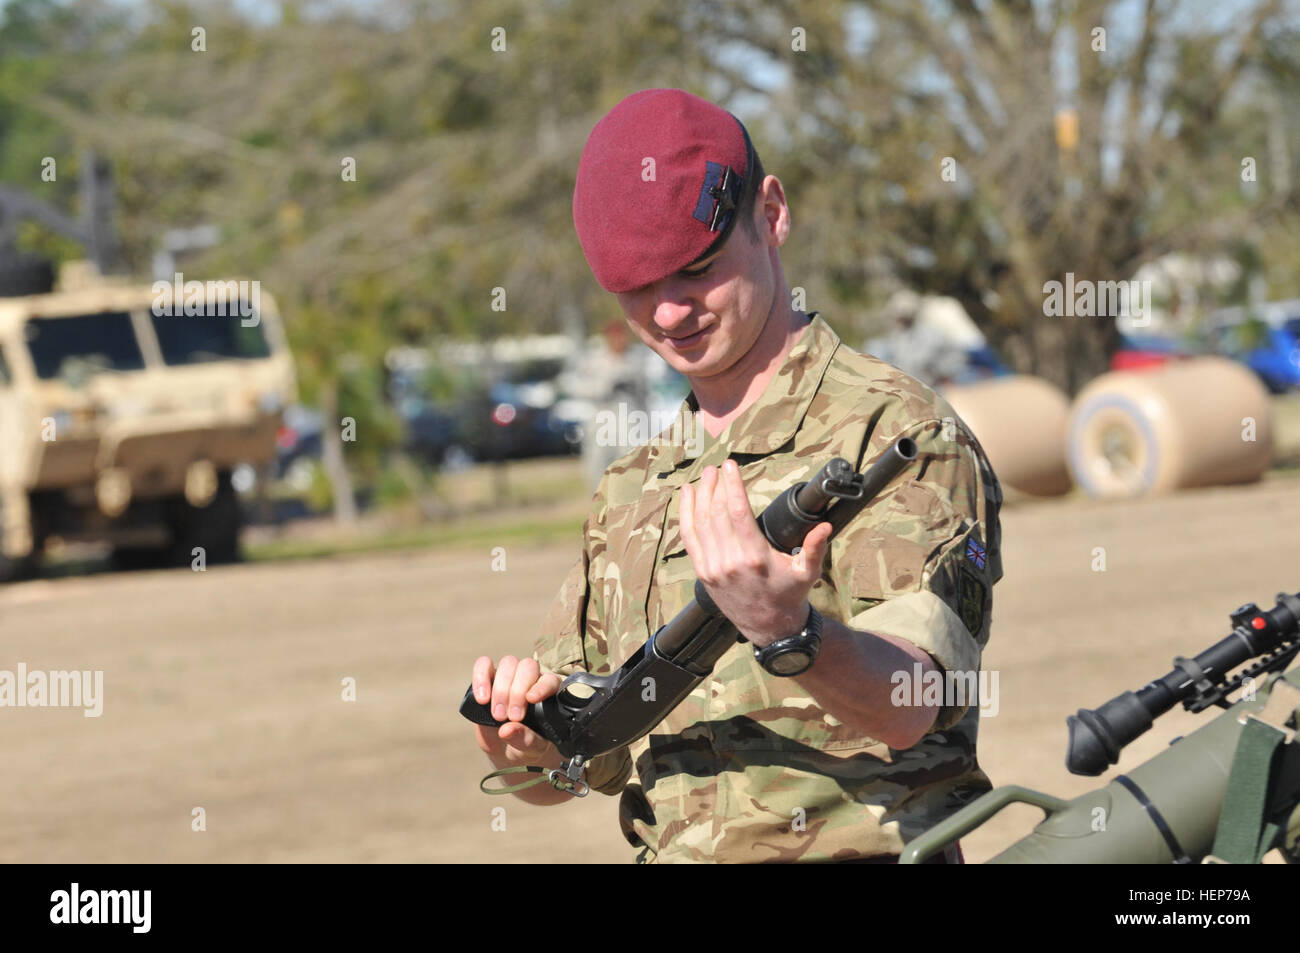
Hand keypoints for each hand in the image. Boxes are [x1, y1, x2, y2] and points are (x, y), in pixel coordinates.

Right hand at [470, 655, 562, 767]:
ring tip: (497, 715)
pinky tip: (482, 699)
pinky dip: (481, 678)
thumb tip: (507, 729)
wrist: (505, 748)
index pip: (550, 679)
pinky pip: (483, 664)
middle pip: (528, 667)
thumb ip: (525, 739)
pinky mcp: (488, 677)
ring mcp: (510, 675)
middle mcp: (532, 678)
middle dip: (517, 691)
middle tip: (512, 717)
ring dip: (501, 689)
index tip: (531, 700)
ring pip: (508, 663)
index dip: (541, 687)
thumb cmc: (526, 744)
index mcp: (550, 692)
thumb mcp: (532, 748)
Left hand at [678, 459, 832, 646]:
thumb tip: (825, 525)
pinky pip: (689, 538)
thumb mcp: (807, 573)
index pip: (737, 511)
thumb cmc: (789, 595)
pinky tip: (686, 495)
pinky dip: (685, 514)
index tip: (730, 465)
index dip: (732, 485)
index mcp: (755, 557)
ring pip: (700, 523)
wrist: (769, 627)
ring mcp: (713, 568)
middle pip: (716, 513)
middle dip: (714, 485)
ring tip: (704, 476)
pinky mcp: (702, 573)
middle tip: (717, 467)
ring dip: (699, 495)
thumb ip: (815, 548)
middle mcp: (730, 561)